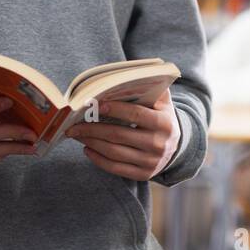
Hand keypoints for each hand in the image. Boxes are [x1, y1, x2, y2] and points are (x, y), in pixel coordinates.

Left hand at [64, 88, 180, 180]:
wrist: (175, 146)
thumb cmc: (161, 117)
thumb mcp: (162, 101)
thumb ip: (149, 87)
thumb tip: (124, 75)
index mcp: (164, 123)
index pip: (135, 114)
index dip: (114, 109)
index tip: (95, 105)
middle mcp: (159, 144)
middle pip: (119, 135)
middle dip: (92, 129)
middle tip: (74, 124)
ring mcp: (151, 162)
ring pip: (114, 152)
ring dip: (91, 142)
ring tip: (77, 134)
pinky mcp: (143, 174)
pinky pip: (115, 168)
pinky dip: (98, 159)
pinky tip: (87, 149)